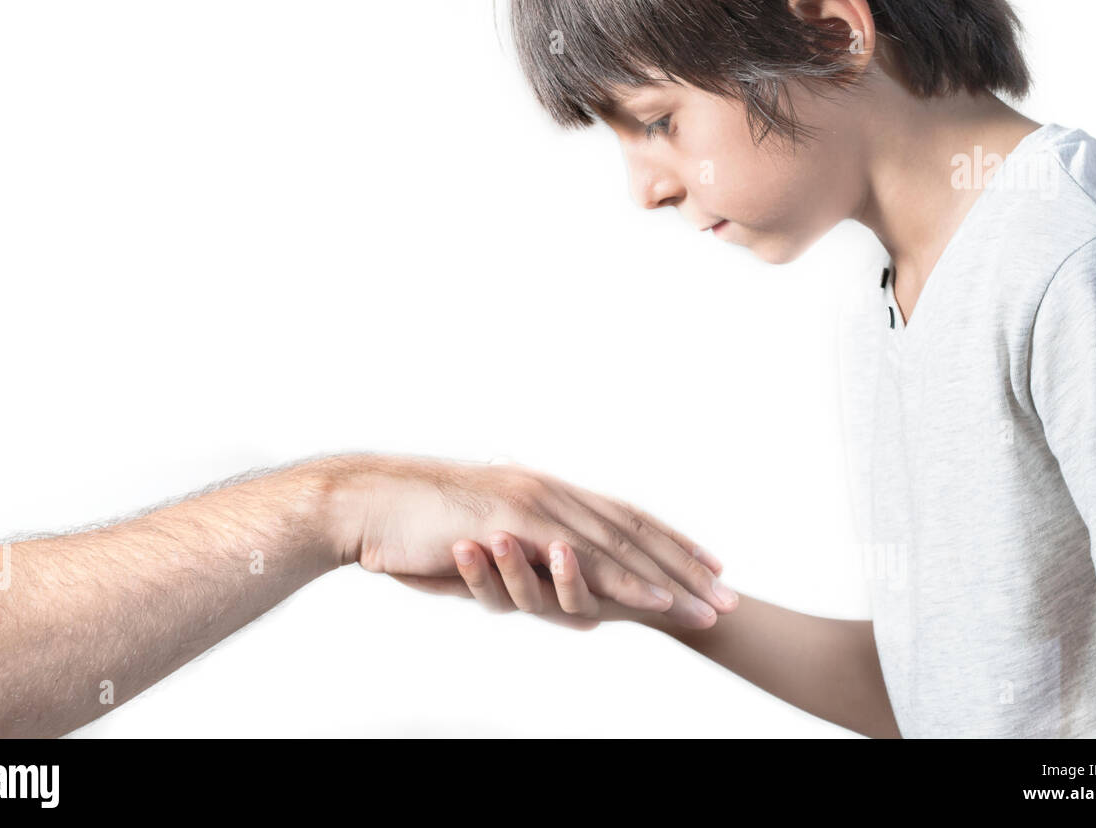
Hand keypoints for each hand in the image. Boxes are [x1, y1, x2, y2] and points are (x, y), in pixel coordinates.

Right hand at [326, 452, 734, 628]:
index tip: (706, 562)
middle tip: (727, 590)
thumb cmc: (414, 527)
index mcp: (545, 491)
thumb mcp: (480, 542)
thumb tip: (559, 596)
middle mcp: (550, 491)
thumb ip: (524, 563)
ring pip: (620, 546)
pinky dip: (626, 580)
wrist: (368, 504)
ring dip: (671, 578)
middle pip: (635, 530)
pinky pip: (582, 558)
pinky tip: (659, 600)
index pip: (621, 516)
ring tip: (710, 603)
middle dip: (686, 562)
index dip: (667, 541)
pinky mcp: (518, 523)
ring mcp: (537, 504)